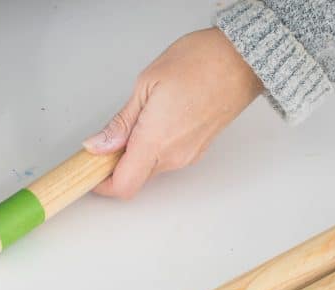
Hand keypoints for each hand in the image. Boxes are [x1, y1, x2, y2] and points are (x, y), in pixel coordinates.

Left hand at [83, 28, 261, 198]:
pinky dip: (153, 147)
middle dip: (116, 165)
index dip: (102, 184)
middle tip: (108, 137)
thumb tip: (98, 146)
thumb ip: (121, 123)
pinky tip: (156, 120)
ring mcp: (188, 156)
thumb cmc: (201, 63)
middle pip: (135, 177)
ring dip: (136, 153)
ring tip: (138, 117)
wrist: (243, 59)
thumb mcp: (147, 85)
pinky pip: (167, 158)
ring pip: (150, 168)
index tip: (90, 169)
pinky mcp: (197, 150)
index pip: (123, 185)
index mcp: (156, 141)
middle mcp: (174, 156)